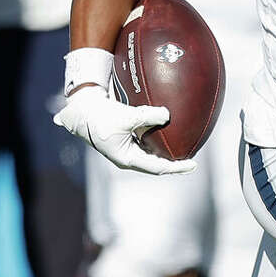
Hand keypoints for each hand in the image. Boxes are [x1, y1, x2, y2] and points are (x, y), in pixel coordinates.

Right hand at [53, 86, 196, 174]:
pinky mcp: (125, 139)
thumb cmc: (101, 116)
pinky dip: (156, 138)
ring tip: (182, 145)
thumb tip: (167, 115)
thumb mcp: (126, 116)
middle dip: (173, 160)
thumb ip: (148, 116)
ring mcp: (126, 148)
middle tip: (192, 155)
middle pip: (156, 162)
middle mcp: (127, 156)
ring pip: (151, 152)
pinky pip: (145, 141)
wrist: (82, 109)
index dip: (177, 167)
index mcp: (127, 158)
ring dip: (165, 150)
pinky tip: (166, 131)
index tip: (193, 165)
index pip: (158, 167)